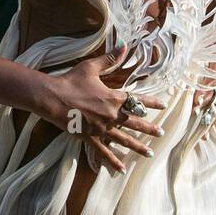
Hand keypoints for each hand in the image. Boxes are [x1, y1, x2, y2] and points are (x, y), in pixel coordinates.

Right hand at [43, 46, 165, 172]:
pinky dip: (113, 161)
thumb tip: (124, 45)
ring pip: (124, 140)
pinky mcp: (90, 138)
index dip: (151, 103)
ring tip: (149, 154)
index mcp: (113, 98)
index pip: (137, 101)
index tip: (163, 106)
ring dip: (137, 147)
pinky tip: (121, 169)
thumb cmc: (71, 81)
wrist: (52, 98)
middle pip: (135, 123)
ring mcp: (101, 129)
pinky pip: (104, 152)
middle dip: (149, 129)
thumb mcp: (91, 67)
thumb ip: (110, 58)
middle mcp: (111, 115)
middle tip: (161, 134)